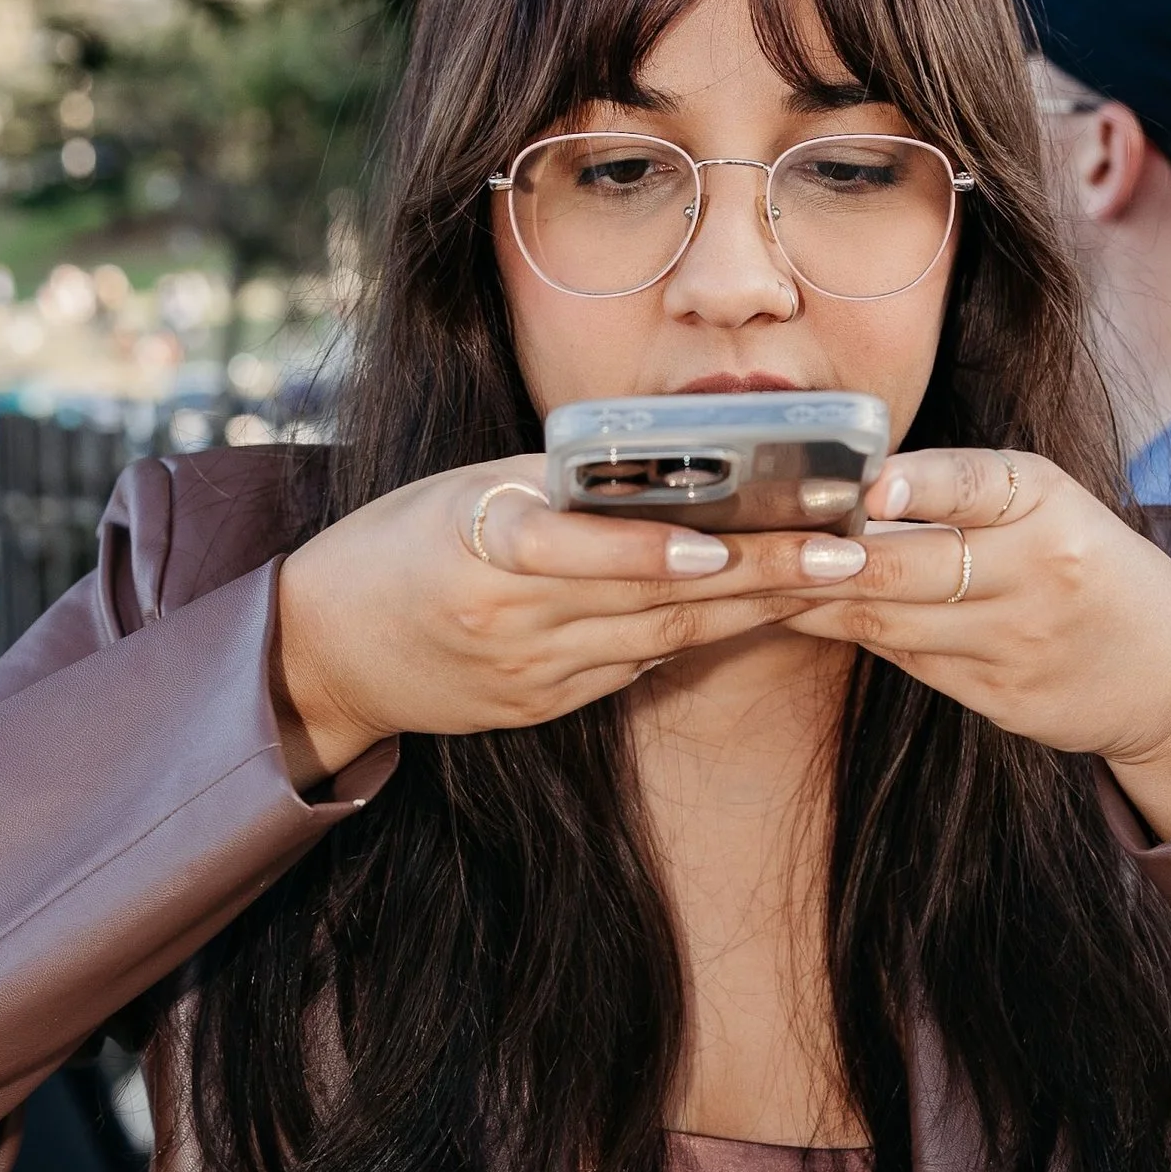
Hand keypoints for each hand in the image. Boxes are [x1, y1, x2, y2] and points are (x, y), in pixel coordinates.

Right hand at [269, 458, 856, 786]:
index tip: (733, 536)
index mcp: (478, 551)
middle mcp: (510, 622)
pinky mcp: (541, 709)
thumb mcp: (461, 493)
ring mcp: (530, 676)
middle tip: (845, 552)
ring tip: (833, 576)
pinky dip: (699, 635)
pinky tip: (765, 611)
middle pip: (651, 599)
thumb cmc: (398, 545)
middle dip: (756, 574)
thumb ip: (555, 486)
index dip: (655, 549)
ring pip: (659, 637)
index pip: (579, 549)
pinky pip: (634, 667)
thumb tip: (667, 462)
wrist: (325, 653)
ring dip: (751, 607)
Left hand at [785, 448, 1170, 837]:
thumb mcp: (1051, 508)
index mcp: (1048, 504)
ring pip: (889, 619)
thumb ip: (966, 495)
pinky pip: (903, 659)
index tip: (872, 487)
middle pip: (908, 567)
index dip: (923, 486)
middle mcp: (1034, 571)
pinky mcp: (997, 697)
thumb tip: (849, 489)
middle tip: (749, 539)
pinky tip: (800, 614)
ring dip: (813, 598)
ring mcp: (1014, 643)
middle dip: (823, 556)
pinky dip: (848, 632)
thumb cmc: (1090, 569)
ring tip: (750, 576)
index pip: (979, 484)